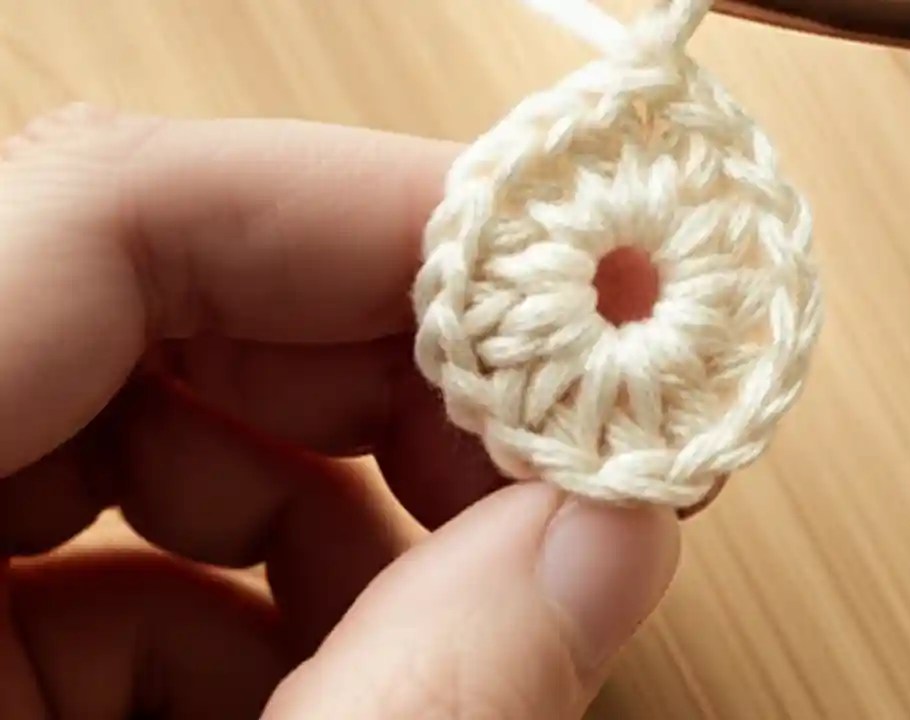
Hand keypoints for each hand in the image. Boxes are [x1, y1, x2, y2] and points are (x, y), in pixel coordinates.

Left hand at [0, 105, 679, 719]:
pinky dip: (271, 589)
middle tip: (556, 434)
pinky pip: (124, 542)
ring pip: (151, 412)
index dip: (359, 211)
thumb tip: (603, 537)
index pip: (92, 212)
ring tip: (476, 589)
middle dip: (382, 361)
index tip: (566, 272)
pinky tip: (358, 668)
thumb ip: (419, 697)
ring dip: (343, 491)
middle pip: (141, 291)